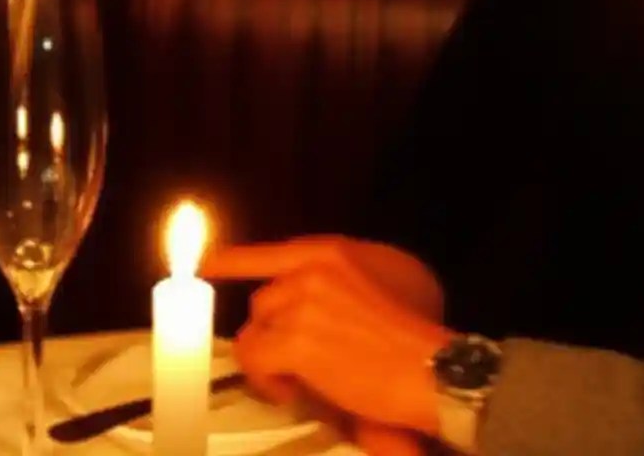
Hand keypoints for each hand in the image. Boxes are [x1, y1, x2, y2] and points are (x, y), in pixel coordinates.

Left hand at [202, 236, 450, 444]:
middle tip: (296, 363)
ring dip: (269, 360)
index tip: (206, 267)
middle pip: (262, 303)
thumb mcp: (395, 278)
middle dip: (273, 336)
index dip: (233, 262)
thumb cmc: (423, 333)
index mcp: (333, 252)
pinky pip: (255, 360)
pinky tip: (291, 391)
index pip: (269, 253)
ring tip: (295, 380)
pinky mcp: (294, 342)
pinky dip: (266, 380)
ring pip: (254, 333)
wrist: (436, 369)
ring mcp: (300, 303)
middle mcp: (312, 269)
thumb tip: (313, 294)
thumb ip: (347, 277)